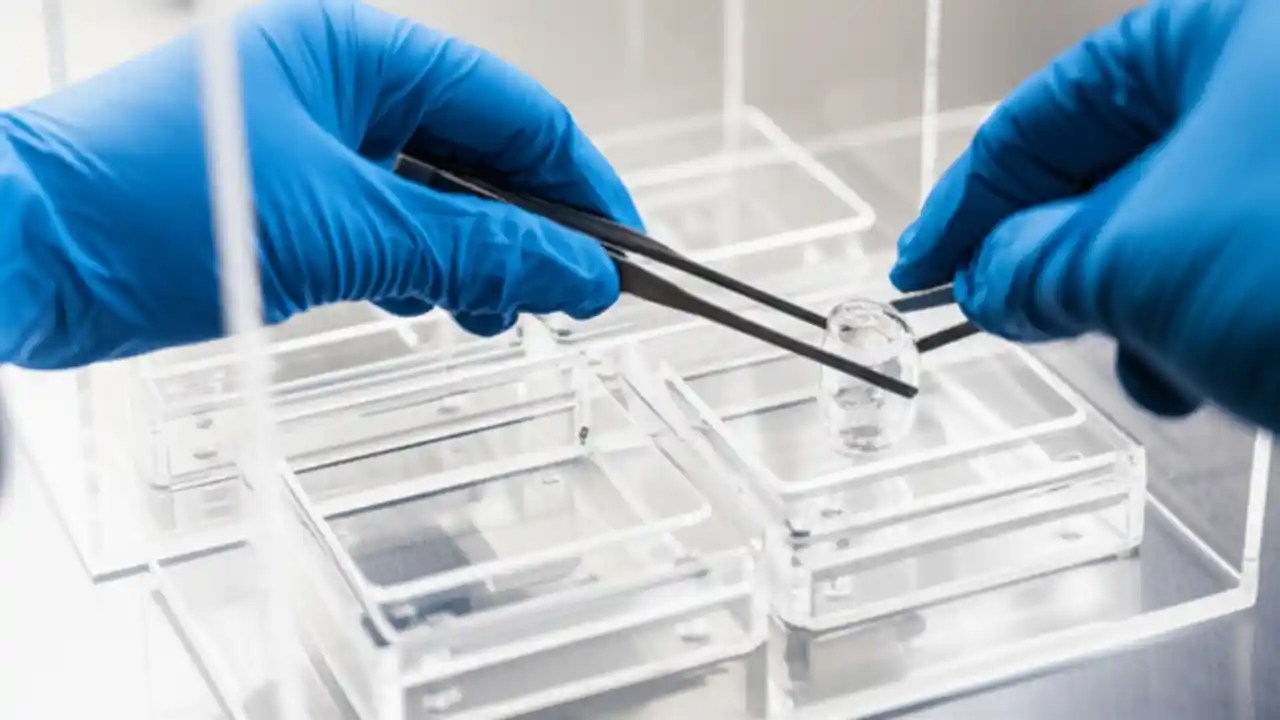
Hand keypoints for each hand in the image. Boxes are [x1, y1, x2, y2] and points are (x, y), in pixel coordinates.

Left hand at [0, 0, 639, 367]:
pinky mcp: (292, 194)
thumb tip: (577, 274)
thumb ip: (474, 251)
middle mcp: (342, 82)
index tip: (625, 253)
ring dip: (481, 259)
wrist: (20, 252)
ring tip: (502, 315)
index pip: (514, 114)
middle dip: (534, 233)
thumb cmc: (146, 205)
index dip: (581, 187)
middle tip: (571, 300)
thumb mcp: (342, 231)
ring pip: (441, 197)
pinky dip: (427, 269)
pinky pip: (391, 225)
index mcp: (358, 48)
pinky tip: (445, 305)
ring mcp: (316, 138)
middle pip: (482, 156)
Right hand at [891, 0, 1279, 430]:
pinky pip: (1232, 261)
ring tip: (1133, 354)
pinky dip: (1194, 320)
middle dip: (1055, 255)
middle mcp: (1278, 85)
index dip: (974, 193)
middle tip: (1002, 311)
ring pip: (1174, 224)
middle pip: (1115, 165)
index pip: (1056, 105)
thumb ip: (1034, 263)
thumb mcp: (1141, 260)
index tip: (926, 262)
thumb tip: (989, 277)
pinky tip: (1198, 369)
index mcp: (1237, 35)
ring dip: (1128, 303)